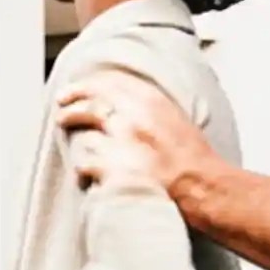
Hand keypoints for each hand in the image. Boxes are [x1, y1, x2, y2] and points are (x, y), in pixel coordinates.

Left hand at [55, 70, 219, 197]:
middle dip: (73, 96)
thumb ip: (151, 108)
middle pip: (93, 96)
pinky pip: (86, 160)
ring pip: (85, 121)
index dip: (91, 82)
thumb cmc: (196, 161)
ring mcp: (125, 140)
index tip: (80, 86)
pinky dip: (82, 165)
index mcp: (152, 101)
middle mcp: (136, 115)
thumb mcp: (176, 120)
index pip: (112, 81)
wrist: (206, 188)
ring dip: (71, 122)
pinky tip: (82, 170)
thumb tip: (126, 102)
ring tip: (62, 123)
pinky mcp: (117, 166)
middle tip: (62, 101)